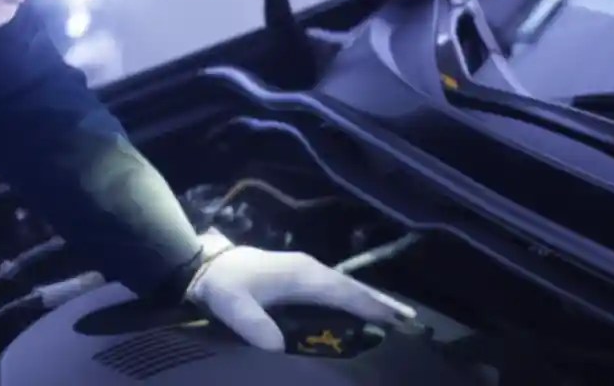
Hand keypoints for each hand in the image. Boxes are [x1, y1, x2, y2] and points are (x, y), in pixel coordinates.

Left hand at [183, 231, 417, 350]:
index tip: (397, 320)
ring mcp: (305, 269)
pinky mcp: (298, 274)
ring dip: (369, 299)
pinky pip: (334, 287)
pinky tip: (358, 308)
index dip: (370, 307)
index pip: (344, 294)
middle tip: (409, 319)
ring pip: (345, 286)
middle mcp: (310, 269)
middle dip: (380, 302)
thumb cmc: (221, 285)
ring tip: (394, 314)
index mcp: (302, 276)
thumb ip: (255, 327)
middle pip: (352, 287)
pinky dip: (352, 297)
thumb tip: (279, 350)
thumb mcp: (233, 307)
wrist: (203, 264)